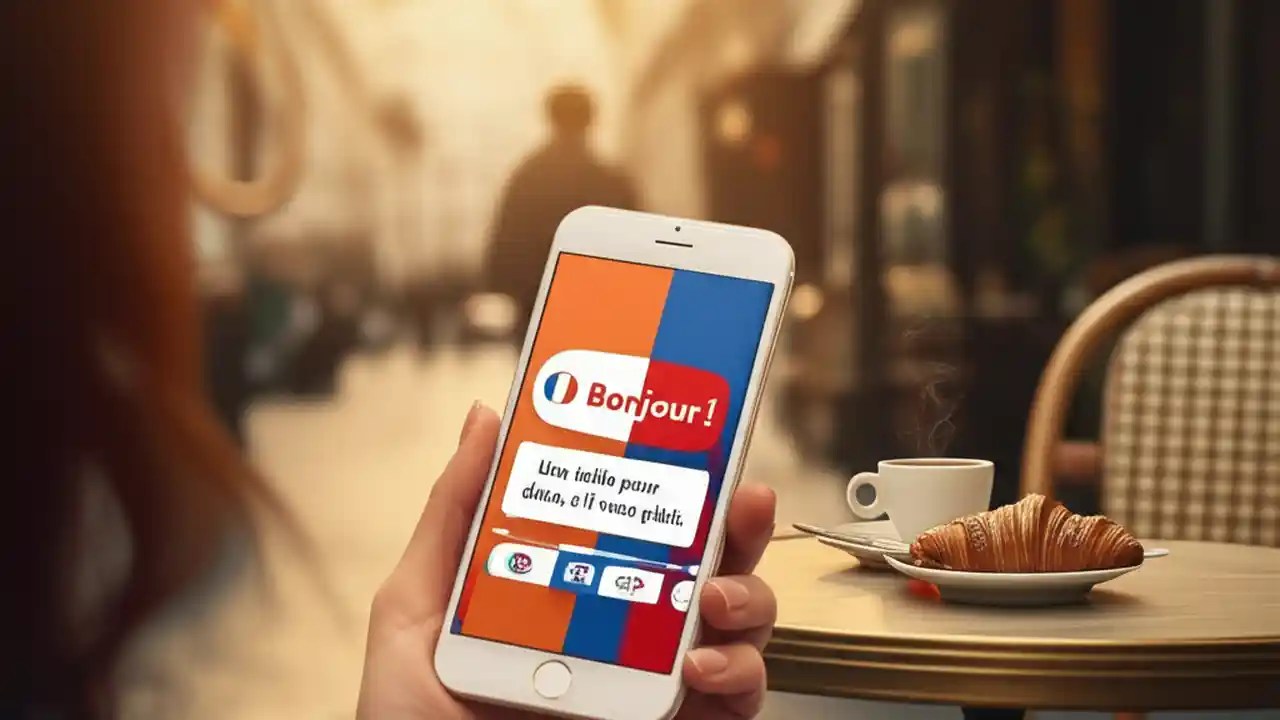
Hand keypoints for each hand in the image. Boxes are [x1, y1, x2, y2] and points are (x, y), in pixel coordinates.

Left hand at [357, 403, 777, 718]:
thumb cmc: (411, 715)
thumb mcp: (418, 606)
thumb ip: (453, 513)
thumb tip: (485, 418)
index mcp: (574, 589)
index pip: (637, 524)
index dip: (674, 479)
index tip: (692, 436)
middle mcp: (626, 632)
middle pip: (706, 563)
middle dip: (737, 524)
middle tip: (743, 497)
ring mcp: (654, 683)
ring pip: (738, 624)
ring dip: (746, 595)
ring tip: (713, 596)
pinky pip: (738, 699)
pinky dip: (738, 673)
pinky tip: (697, 665)